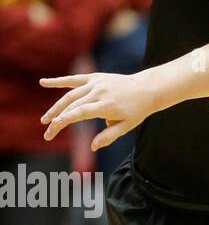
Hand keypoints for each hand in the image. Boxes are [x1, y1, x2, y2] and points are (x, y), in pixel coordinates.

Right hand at [40, 72, 160, 149]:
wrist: (148, 88)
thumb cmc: (137, 110)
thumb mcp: (127, 126)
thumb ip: (109, 136)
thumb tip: (92, 147)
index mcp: (107, 104)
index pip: (80, 113)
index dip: (64, 120)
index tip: (52, 129)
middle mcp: (100, 92)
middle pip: (72, 105)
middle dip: (57, 119)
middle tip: (47, 132)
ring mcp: (96, 83)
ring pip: (70, 94)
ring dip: (56, 107)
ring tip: (45, 119)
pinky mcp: (95, 77)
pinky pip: (74, 79)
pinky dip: (58, 81)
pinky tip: (43, 82)